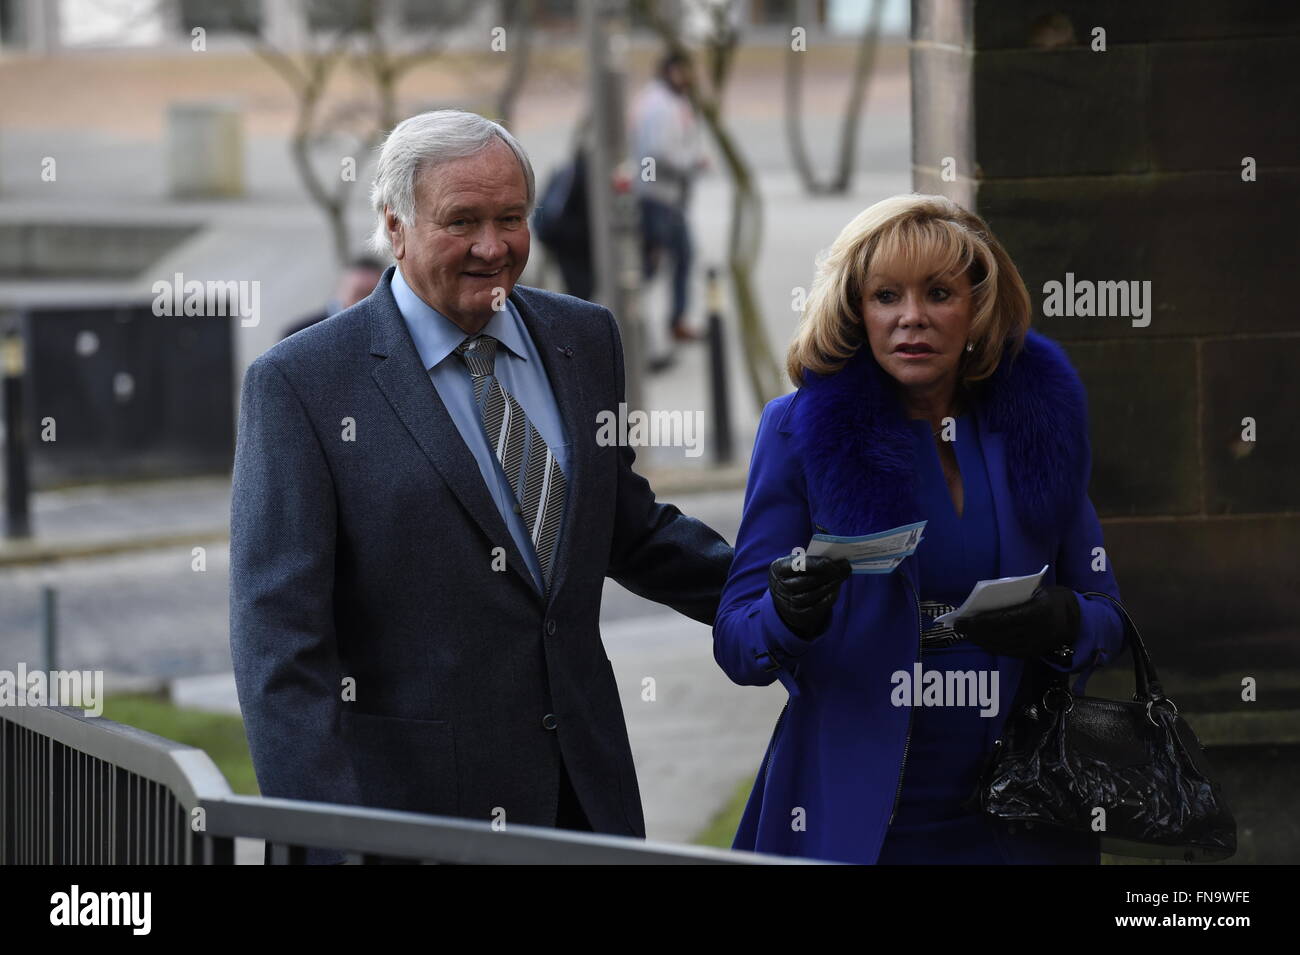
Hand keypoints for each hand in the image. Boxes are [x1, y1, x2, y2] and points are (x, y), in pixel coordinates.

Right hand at [768, 555, 852, 640]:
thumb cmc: (794, 574)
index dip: (817, 563)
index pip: (798, 565)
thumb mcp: (794, 564)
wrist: (784, 597)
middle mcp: (780, 586)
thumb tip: (835, 560)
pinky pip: (817, 606)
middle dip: (829, 573)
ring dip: (831, 584)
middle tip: (844, 567)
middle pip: (808, 580)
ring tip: (841, 576)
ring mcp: (788, 602)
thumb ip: (810, 560)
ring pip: (814, 593)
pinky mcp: (798, 615)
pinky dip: (829, 597)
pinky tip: (836, 589)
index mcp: (778, 569)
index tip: (834, 562)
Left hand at [952, 585, 1079, 659]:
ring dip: (982, 640)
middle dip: (976, 631)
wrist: (1076, 619)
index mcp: (1039, 611)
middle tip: (959, 626)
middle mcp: (1037, 632)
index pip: (1004, 619)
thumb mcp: (1037, 591)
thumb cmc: (1052, 598)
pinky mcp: (1034, 653)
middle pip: (1000, 634)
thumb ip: (1015, 597)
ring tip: (967, 633)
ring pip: (1002, 646)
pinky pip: (1009, 652)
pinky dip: (993, 647)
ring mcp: (1036, 645)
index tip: (964, 620)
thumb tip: (985, 603)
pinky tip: (982, 641)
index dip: (981, 622)